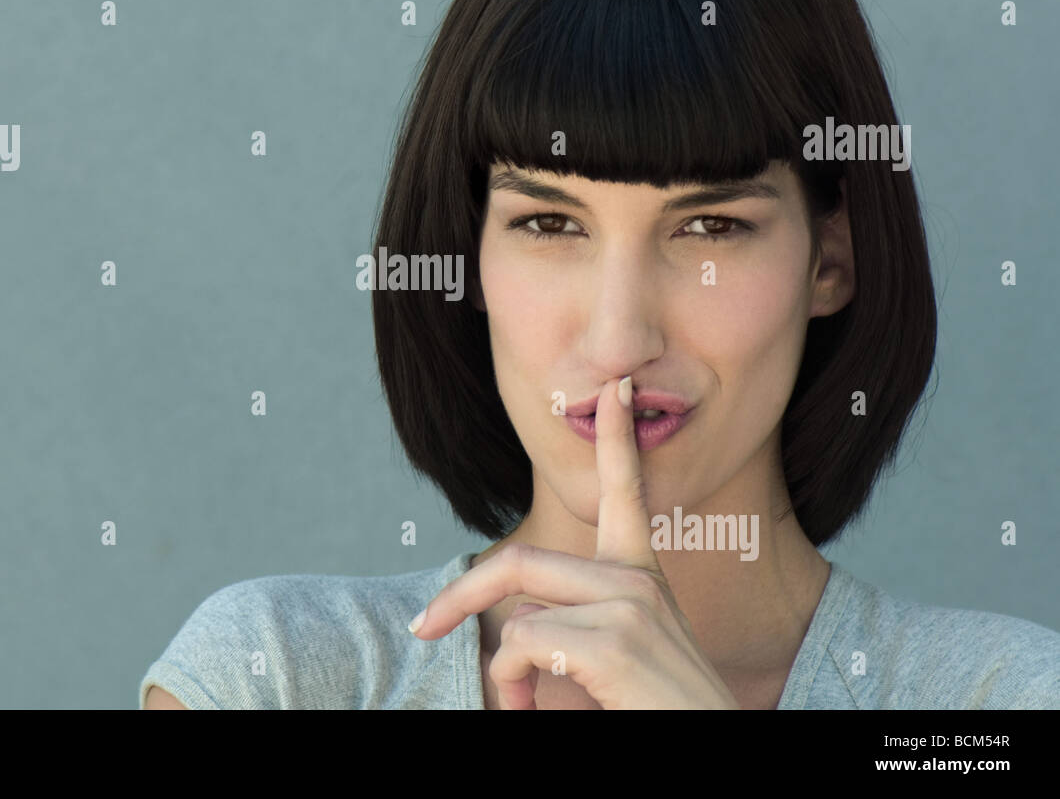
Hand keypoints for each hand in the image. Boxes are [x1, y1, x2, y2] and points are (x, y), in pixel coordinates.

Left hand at [409, 376, 739, 708]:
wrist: (709, 743)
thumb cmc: (656, 705)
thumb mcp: (618, 648)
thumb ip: (577, 616)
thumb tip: (511, 623)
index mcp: (641, 573)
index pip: (626, 491)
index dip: (617, 438)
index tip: (613, 388)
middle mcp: (637, 578)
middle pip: (519, 562)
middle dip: (460, 596)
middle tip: (422, 628)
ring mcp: (628, 604)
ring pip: (517, 616)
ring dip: (504, 670)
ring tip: (526, 704)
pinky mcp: (614, 640)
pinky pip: (522, 646)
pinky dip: (512, 685)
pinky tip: (536, 708)